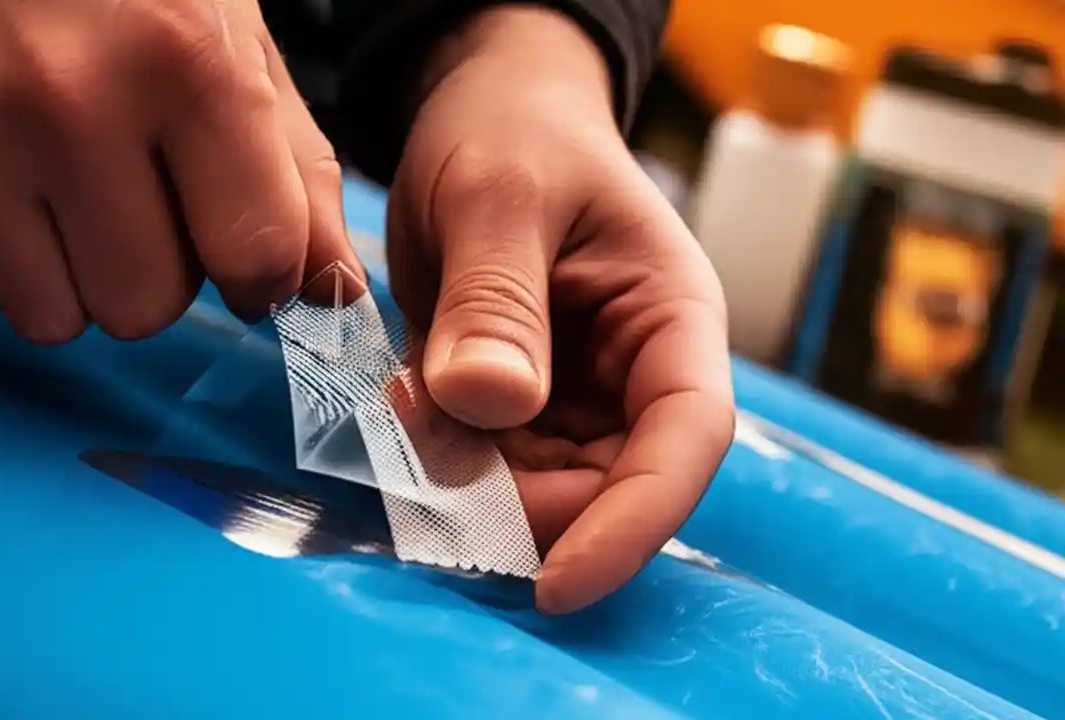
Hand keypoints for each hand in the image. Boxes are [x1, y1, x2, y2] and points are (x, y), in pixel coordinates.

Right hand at [0, 0, 357, 341]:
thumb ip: (296, 174)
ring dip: (83, 280)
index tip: (242, 247)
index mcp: (188, 65)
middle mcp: (70, 103)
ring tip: (80, 193)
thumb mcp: (239, 44)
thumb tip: (330, 294)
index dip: (259, 273)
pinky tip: (18, 181)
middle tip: (148, 198)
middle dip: (163, 274)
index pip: (253, 259)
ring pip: (55, 321)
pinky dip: (11, 260)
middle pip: (145, 309)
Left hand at [389, 6, 734, 612]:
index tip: (559, 585)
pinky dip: (440, 462)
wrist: (482, 111)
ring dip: (469, 485)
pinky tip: (399, 414)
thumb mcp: (499, 193)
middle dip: (523, 506)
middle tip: (428, 478)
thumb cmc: (514, 130)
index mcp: (672, 317)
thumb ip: (496, 299)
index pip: (685, 438)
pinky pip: (485, 464)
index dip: (634, 522)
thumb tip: (486, 406)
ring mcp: (575, 394)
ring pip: (538, 487)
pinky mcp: (515, 404)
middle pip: (607, 484)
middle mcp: (634, 371)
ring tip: (404, 419)